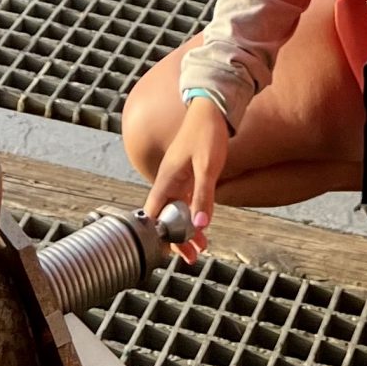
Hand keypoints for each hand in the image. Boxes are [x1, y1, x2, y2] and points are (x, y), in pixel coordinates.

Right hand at [143, 97, 228, 260]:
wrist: (212, 108)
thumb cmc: (207, 133)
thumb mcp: (207, 166)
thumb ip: (203, 196)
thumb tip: (199, 226)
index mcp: (166, 180)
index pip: (154, 216)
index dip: (160, 236)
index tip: (173, 252)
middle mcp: (168, 181)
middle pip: (166, 217)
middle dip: (176, 238)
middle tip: (191, 256)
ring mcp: (178, 178)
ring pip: (177, 211)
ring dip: (186, 229)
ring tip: (200, 248)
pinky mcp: (188, 175)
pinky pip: (186, 201)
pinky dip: (193, 215)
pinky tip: (203, 225)